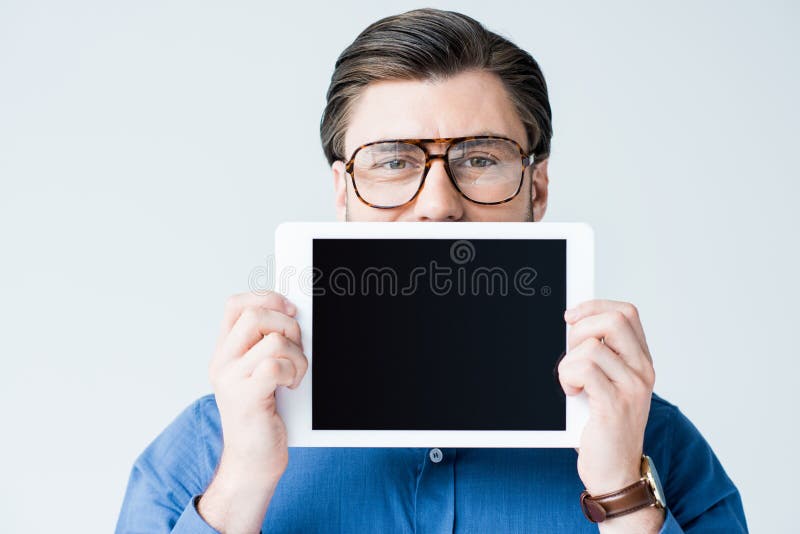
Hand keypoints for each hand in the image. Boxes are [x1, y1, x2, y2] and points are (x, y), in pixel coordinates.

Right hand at [198, 291, 307, 531]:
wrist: (253, 461)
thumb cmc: (264, 415)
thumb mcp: (262, 372)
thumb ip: (268, 345)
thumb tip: (295, 315)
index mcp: (226, 351)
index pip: (236, 304)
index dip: (267, 298)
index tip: (290, 311)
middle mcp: (223, 362)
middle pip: (255, 314)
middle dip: (288, 325)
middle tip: (296, 348)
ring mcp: (231, 379)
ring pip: (273, 340)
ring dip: (297, 355)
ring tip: (295, 375)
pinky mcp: (246, 397)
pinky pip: (275, 365)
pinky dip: (293, 372)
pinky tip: (291, 386)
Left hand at [557, 299, 662, 530]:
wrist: (615, 471)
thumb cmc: (602, 426)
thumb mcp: (605, 383)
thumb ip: (599, 355)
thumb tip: (572, 323)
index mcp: (641, 361)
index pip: (626, 312)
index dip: (594, 307)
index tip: (571, 317)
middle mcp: (642, 371)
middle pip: (614, 320)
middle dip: (580, 330)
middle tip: (569, 354)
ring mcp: (632, 388)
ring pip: (592, 346)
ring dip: (569, 362)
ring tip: (571, 383)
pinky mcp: (614, 405)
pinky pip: (584, 370)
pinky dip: (568, 378)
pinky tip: (572, 393)